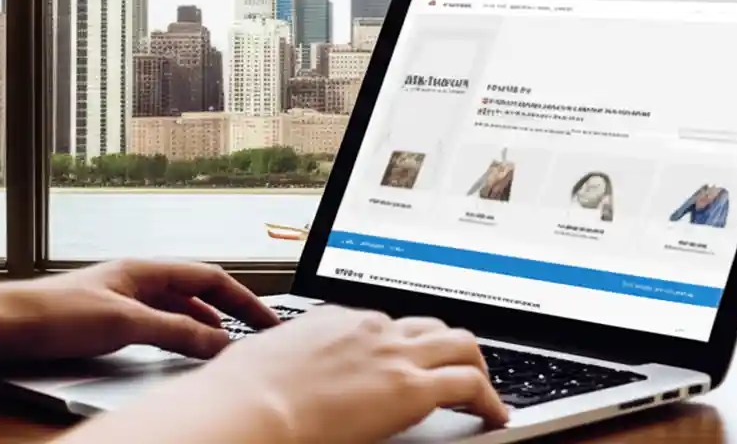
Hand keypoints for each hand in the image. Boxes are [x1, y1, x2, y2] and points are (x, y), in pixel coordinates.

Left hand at [0, 259, 278, 361]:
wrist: (0, 327)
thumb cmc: (54, 314)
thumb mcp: (126, 324)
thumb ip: (177, 332)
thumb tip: (219, 343)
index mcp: (147, 270)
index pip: (212, 278)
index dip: (245, 299)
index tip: (269, 321)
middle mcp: (138, 281)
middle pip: (199, 293)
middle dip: (231, 312)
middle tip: (255, 335)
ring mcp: (123, 301)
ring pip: (179, 310)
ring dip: (205, 327)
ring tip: (225, 348)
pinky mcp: (107, 323)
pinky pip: (158, 326)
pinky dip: (179, 338)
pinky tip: (180, 353)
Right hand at [57, 306, 507, 443]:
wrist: (249, 407)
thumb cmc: (241, 393)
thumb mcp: (264, 362)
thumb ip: (286, 361)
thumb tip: (274, 372)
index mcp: (335, 321)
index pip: (383, 324)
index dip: (400, 344)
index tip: (404, 359)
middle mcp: (370, 328)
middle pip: (427, 326)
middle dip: (445, 346)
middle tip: (454, 368)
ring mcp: (394, 354)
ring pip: (459, 344)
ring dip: (475, 364)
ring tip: (482, 388)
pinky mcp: (412, 388)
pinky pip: (469, 384)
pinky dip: (489, 398)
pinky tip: (495, 415)